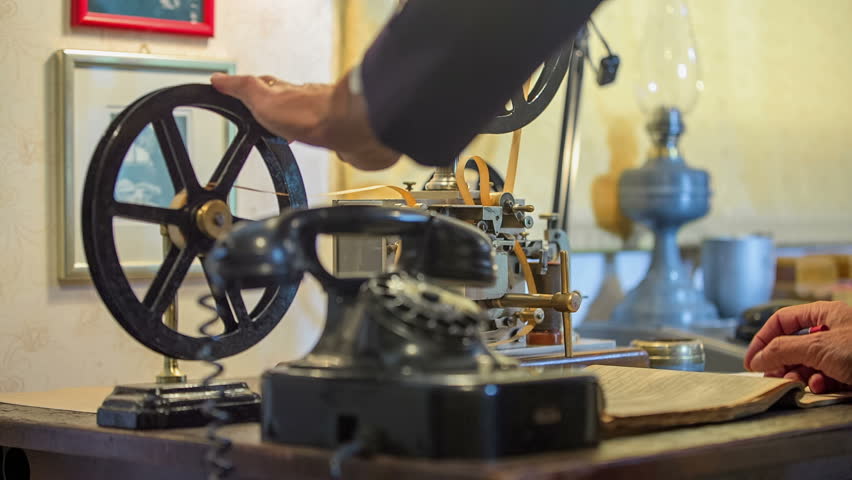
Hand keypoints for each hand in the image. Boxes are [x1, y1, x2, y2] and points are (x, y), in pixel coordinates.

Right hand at [210, 72, 399, 170]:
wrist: (350, 128)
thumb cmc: (310, 114)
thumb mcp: (264, 99)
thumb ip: (243, 89)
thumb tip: (219, 79)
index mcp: (285, 94)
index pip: (263, 87)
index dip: (250, 91)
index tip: (239, 94)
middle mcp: (305, 103)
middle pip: (287, 102)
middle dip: (274, 111)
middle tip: (264, 119)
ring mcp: (324, 119)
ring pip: (306, 119)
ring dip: (296, 126)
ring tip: (286, 135)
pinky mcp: (339, 137)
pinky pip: (325, 136)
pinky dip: (317, 139)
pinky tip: (317, 145)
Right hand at [744, 301, 851, 392]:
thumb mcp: (818, 347)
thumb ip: (782, 351)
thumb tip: (758, 358)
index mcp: (825, 314)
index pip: (782, 320)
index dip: (763, 339)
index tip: (752, 359)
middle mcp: (832, 331)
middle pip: (792, 345)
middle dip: (780, 363)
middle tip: (769, 376)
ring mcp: (840, 354)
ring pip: (806, 365)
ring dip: (797, 376)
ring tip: (794, 384)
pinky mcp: (847, 374)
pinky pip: (823, 379)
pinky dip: (817, 385)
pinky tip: (819, 388)